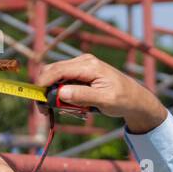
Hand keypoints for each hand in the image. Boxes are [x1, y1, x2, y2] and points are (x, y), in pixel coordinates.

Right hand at [36, 53, 166, 133]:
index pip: (59, 70)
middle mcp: (84, 61)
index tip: (37, 98)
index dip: (44, 83)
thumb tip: (60, 93)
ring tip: (59, 109)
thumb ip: (82, 96)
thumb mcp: (104, 100)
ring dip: (54, 92)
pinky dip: (62, 92)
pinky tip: (69, 104)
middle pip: (54, 70)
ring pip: (57, 75)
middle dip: (45, 88)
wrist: (135, 98)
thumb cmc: (123, 100)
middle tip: (44, 110)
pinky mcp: (82, 71)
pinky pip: (65, 79)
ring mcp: (83, 65)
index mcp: (90, 66)